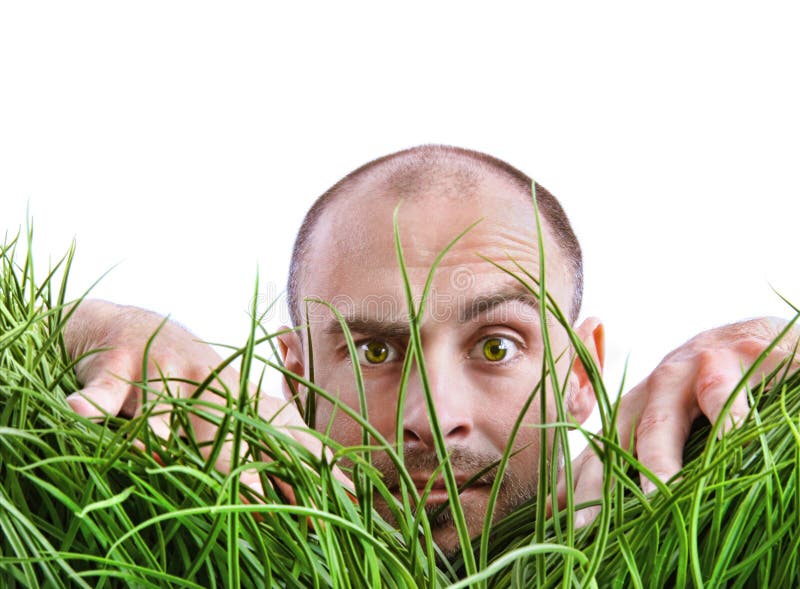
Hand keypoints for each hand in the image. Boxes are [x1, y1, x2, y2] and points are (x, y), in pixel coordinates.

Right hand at [63, 299, 351, 497]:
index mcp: (239, 397)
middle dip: (240, 465)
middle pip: (223, 427)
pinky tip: (81, 411)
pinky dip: (93, 400)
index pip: (281, 433)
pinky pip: (104, 387)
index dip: (308, 462)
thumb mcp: (229, 407)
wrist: (132, 325)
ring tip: (160, 453)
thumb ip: (263, 444)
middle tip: (259, 502)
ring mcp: (163, 371)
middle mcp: (208, 382)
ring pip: (164, 407)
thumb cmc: (189, 382)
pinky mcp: (117, 365)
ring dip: (163, 431)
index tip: (339, 497)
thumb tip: (314, 495)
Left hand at [566, 317, 797, 526]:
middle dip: (598, 485)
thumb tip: (622, 517)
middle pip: (615, 444)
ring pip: (662, 424)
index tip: (557, 525)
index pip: (597, 457)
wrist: (750, 337)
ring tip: (657, 496)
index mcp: (633, 414)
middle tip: (587, 524)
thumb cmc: (709, 394)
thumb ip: (647, 464)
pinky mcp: (725, 362)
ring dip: (658, 460)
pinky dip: (724, 420)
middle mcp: (647, 395)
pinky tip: (726, 445)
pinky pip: (720, 395)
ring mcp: (683, 375)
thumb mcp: (675, 427)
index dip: (575, 491)